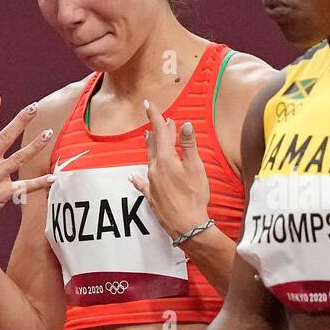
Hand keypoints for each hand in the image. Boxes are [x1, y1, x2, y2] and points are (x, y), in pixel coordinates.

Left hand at [129, 99, 210, 239]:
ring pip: (149, 160)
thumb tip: (186, 125)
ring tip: (149, 138)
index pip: (160, 132)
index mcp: (166, 160)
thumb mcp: (196, 168)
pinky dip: (139, 179)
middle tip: (162, 121)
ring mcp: (152, 183)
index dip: (155, 117)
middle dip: (159, 131)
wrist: (187, 225)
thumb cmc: (194, 197)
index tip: (148, 104)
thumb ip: (189, 146)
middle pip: (155, 145)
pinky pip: (142, 184)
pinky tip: (133, 178)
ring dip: (151, 148)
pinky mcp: (152, 197)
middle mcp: (155, 169)